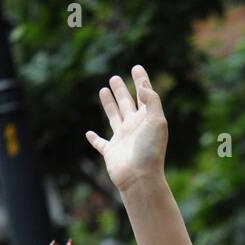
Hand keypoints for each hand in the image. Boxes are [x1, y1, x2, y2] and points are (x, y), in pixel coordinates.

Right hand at [85, 65, 168, 193]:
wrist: (140, 178)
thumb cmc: (150, 151)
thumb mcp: (156, 122)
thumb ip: (152, 101)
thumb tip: (144, 86)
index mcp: (146, 119)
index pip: (144, 96)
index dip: (141, 81)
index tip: (136, 67)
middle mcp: (134, 128)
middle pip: (127, 104)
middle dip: (122, 91)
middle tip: (115, 77)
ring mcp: (122, 140)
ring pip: (114, 117)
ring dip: (109, 105)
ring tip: (104, 90)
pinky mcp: (111, 152)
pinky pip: (100, 144)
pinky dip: (94, 139)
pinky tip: (88, 133)